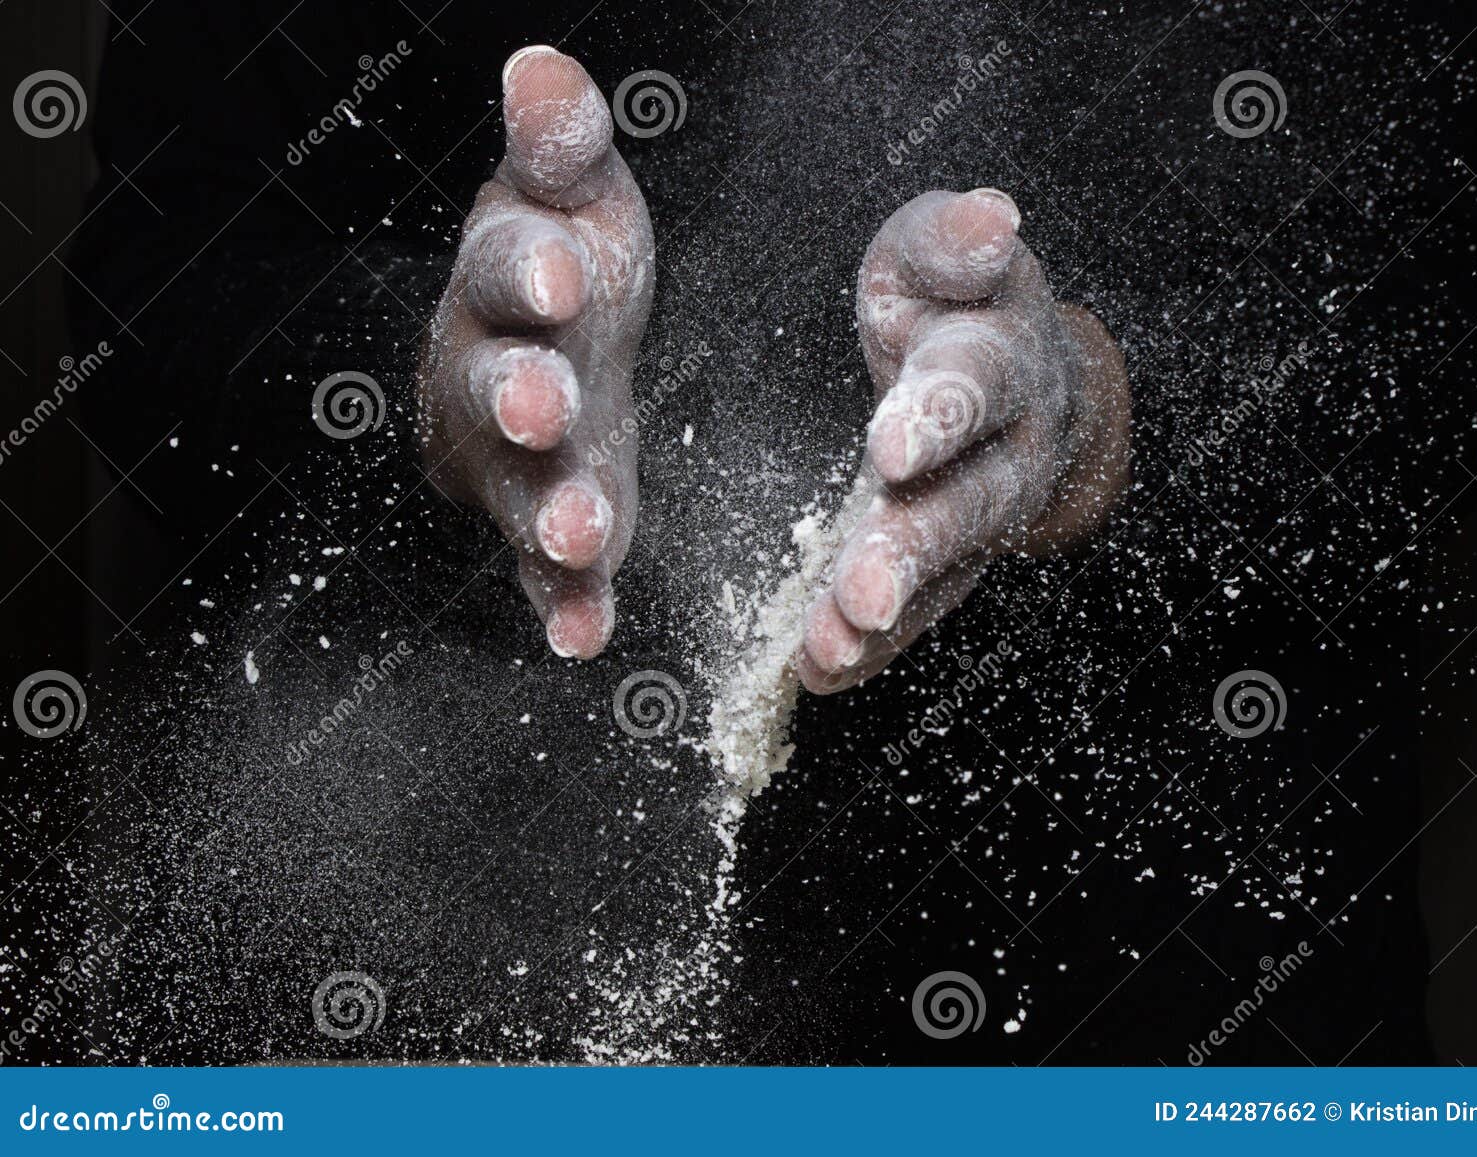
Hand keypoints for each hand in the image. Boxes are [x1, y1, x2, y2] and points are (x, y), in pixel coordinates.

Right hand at [420, 47, 652, 658]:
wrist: (560, 346)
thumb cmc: (568, 262)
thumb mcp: (573, 194)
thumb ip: (562, 147)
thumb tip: (543, 68)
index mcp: (508, 282)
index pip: (507, 268)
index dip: (529, 273)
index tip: (563, 275)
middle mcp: (495, 373)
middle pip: (496, 385)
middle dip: (519, 398)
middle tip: (543, 408)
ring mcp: (515, 460)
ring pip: (520, 486)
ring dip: (546, 510)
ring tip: (579, 535)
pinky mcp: (547, 522)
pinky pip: (546, 569)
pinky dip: (562, 602)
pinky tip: (583, 634)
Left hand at [798, 188, 1129, 693]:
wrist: (1013, 369)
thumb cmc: (954, 301)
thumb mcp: (942, 251)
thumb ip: (951, 240)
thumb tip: (990, 215)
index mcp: (999, 354)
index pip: (974, 382)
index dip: (937, 417)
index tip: (890, 448)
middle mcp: (1007, 445)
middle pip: (967, 500)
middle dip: (913, 545)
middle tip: (864, 590)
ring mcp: (986, 511)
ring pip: (946, 568)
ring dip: (889, 609)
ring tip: (832, 641)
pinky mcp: (958, 559)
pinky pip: (922, 608)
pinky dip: (873, 645)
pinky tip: (820, 669)